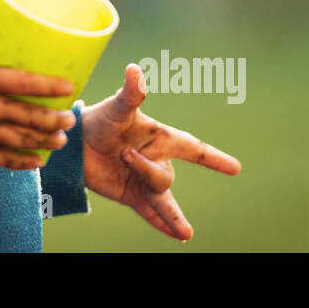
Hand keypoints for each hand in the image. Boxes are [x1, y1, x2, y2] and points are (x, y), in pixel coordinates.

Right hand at [0, 33, 76, 170]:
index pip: (23, 81)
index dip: (49, 85)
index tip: (69, 86)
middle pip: (28, 115)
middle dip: (55, 119)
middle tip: (71, 117)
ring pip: (21, 139)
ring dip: (45, 141)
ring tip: (61, 140)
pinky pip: (4, 159)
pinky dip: (23, 162)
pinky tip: (37, 161)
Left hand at [82, 63, 240, 240]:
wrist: (72, 142)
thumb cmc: (99, 118)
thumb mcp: (116, 107)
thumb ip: (130, 93)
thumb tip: (135, 70)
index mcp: (160, 139)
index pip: (192, 149)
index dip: (213, 158)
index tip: (236, 168)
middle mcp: (156, 161)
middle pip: (164, 176)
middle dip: (146, 169)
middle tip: (122, 154)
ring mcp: (143, 180)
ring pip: (162, 200)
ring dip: (173, 216)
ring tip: (186, 234)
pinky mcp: (129, 195)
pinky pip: (149, 213)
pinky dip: (162, 224)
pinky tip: (176, 237)